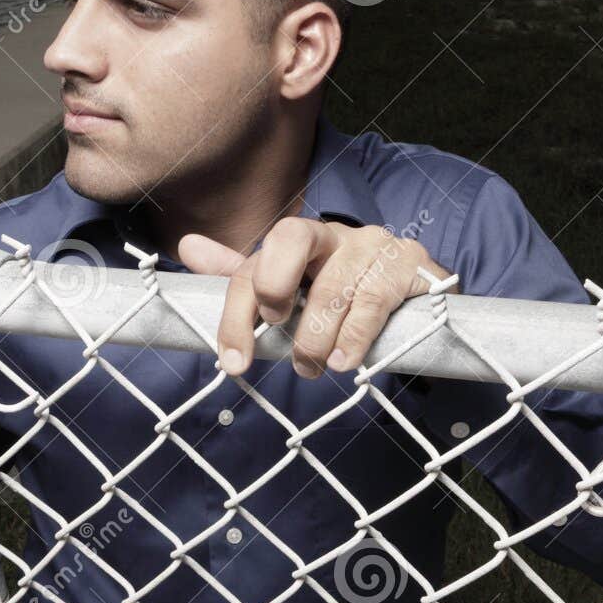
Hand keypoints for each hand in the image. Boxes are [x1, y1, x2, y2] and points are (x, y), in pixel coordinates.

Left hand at [178, 218, 455, 379]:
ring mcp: (374, 243)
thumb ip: (243, 277)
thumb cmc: (343, 298)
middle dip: (273, 287)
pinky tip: (344, 361)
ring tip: (313, 368)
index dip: (236, 314)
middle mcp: (334, 233)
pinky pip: (374, 300)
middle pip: (289, 238)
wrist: (415, 301)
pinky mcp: (409, 262)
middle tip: (278, 332)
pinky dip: (354, 337)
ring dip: (315, 337)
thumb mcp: (292, 294)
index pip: (253, 264)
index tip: (234, 362)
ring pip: (332, 285)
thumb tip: (187, 246)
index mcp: (298, 240)